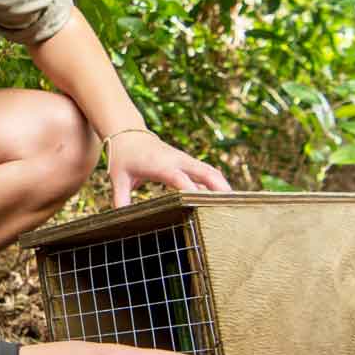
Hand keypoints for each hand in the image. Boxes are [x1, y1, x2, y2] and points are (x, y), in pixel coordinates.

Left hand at [105, 130, 231, 207]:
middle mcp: (177, 160)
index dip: (192, 190)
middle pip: (204, 172)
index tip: (203, 205)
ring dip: (223, 186)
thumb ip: (120, 200)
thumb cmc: (123, 158)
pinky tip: (225, 199)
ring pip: (210, 171)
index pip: (180, 178)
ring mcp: (185, 159)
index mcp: (160, 165)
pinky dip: (217, 183)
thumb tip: (119, 221)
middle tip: (232, 207)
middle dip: (219, 188)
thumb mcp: (118, 179)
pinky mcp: (188, 161)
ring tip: (236, 205)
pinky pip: (207, 171)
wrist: (128, 133)